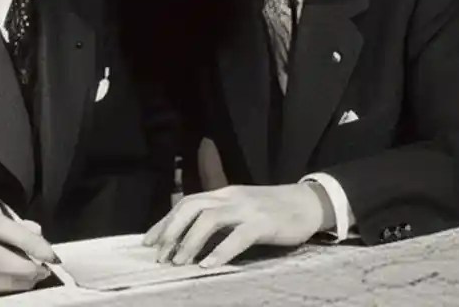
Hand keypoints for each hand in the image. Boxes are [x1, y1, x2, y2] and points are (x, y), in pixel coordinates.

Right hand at [0, 200, 57, 296]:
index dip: (29, 243)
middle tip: (45, 270)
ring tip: (35, 278)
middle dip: (26, 268)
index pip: (2, 228)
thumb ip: (12, 223)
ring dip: (19, 282)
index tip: (50, 254)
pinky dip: (5, 288)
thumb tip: (37, 235)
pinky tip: (17, 284)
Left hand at [142, 183, 330, 266]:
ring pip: (209, 219)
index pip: (187, 203)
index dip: (165, 221)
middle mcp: (232, 197)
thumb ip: (220, 214)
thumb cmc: (275, 209)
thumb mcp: (242, 206)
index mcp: (225, 193)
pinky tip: (208, 265)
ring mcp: (248, 209)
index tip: (148, 242)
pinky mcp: (264, 223)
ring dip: (190, 242)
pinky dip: (220, 252)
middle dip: (171, 231)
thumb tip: (189, 234)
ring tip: (179, 262)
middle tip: (160, 255)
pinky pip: (238, 237)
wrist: (310, 203)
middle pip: (192, 207)